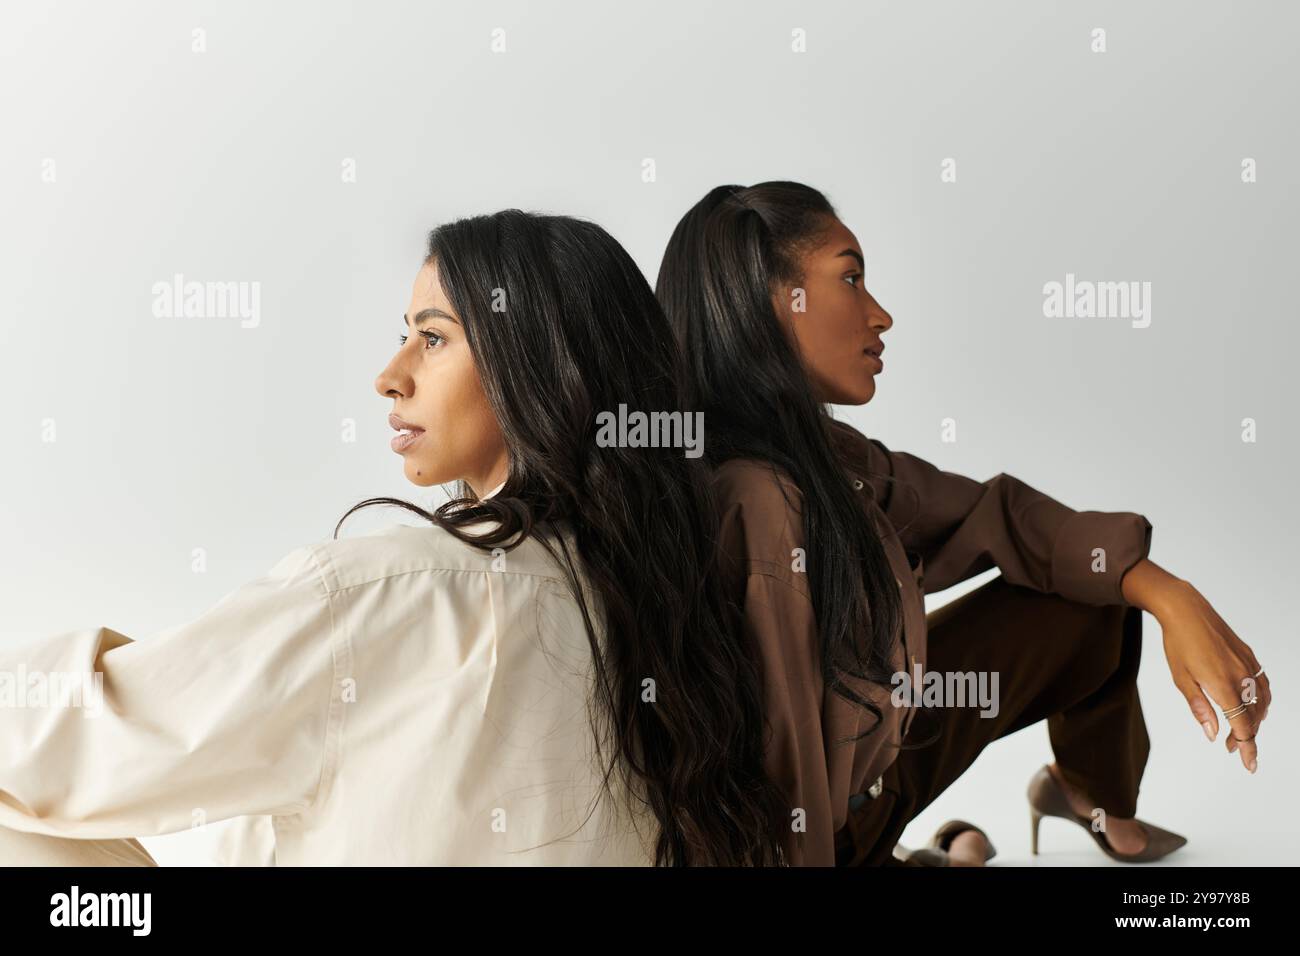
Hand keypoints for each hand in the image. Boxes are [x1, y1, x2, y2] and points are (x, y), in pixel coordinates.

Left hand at [1122, 560, 1269, 772]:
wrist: (1186, 609)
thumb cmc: (1177, 643)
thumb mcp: (1181, 678)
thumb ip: (1199, 707)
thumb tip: (1213, 734)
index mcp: (1222, 685)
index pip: (1242, 725)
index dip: (1247, 747)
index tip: (1249, 764)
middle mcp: (1241, 676)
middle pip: (1254, 717)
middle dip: (1246, 737)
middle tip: (1230, 747)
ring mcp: (1248, 665)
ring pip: (1262, 702)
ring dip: (1254, 720)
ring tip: (1238, 730)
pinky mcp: (1249, 656)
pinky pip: (1263, 685)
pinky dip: (1262, 701)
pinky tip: (1252, 706)